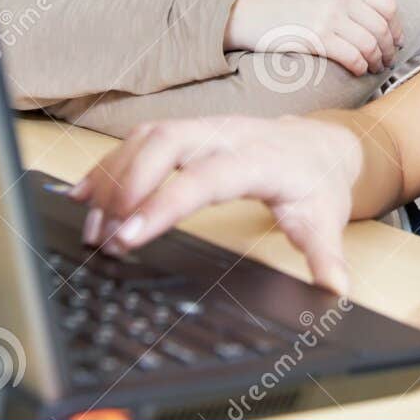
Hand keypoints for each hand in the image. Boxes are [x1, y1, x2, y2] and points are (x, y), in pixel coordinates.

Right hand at [68, 115, 361, 294]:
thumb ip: (326, 256)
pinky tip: (85, 194)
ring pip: (147, 137)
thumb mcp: (327, 220)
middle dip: (126, 184)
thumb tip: (334, 290)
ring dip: (112, 177)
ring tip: (91, 226)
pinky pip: (140, 138)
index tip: (128, 237)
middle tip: (103, 235)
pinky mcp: (188, 132)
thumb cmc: (319, 183)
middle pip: (165, 142)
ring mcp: (205, 129)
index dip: (162, 203)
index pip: (204, 177)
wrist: (322, 146)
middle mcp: (227, 135)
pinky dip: (109, 164)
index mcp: (260, 159)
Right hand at [222, 0, 402, 75]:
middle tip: (388, 57)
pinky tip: (359, 69)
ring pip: (370, 44)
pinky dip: (361, 67)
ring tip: (376, 66)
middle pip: (381, 27)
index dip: (396, 26)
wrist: (250, 12)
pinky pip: (352, 57)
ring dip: (377, 60)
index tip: (396, 38)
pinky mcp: (318, 39)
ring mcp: (329, 18)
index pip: (387, 5)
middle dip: (389, 47)